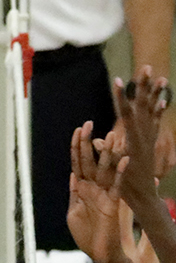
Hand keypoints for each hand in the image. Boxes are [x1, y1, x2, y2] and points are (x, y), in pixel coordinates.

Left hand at [68, 121, 130, 262]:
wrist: (99, 253)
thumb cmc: (86, 235)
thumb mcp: (74, 211)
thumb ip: (74, 193)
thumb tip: (73, 175)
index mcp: (81, 189)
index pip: (78, 164)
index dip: (76, 148)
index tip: (77, 130)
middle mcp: (93, 188)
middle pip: (90, 162)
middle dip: (88, 144)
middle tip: (88, 124)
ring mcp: (104, 194)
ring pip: (105, 170)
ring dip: (107, 153)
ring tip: (110, 135)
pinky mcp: (114, 203)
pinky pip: (117, 185)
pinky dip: (119, 173)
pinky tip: (124, 160)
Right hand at [110, 65, 168, 214]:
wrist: (143, 194)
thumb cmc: (124, 182)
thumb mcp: (111, 168)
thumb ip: (107, 152)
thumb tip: (97, 140)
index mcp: (132, 139)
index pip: (126, 113)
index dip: (121, 96)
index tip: (118, 80)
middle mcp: (143, 134)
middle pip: (142, 105)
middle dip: (143, 86)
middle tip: (146, 68)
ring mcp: (150, 137)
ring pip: (152, 110)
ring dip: (155, 93)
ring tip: (161, 77)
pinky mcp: (152, 140)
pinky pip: (157, 121)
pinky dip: (159, 109)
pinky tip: (163, 99)